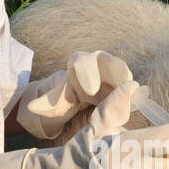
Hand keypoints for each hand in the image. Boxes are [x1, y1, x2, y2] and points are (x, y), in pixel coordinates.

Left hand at [13, 50, 133, 138]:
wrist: (78, 97)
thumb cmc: (65, 96)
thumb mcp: (54, 101)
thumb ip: (45, 104)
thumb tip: (31, 107)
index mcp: (77, 65)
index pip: (81, 62)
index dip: (87, 73)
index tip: (90, 90)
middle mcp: (96, 63)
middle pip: (106, 61)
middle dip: (114, 68)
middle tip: (122, 80)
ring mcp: (111, 72)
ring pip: (121, 71)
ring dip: (127, 80)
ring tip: (133, 91)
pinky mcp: (122, 83)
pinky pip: (129, 84)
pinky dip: (133, 91)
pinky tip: (137, 100)